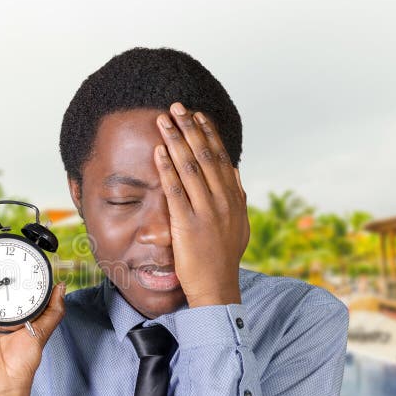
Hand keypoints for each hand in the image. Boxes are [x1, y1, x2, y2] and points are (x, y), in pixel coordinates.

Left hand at [154, 102, 249, 306]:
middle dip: (190, 129)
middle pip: (205, 156)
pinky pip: (175, 191)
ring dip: (176, 141)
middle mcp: (223, 200)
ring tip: (163, 121)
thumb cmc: (222, 257)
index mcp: (233, 198)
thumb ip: (236, 196)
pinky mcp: (187, 225)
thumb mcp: (238, 224)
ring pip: (190, 168)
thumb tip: (235, 170)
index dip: (209, 134)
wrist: (217, 288)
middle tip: (177, 107)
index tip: (198, 115)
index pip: (221, 157)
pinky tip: (158, 152)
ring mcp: (206, 212)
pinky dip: (166, 169)